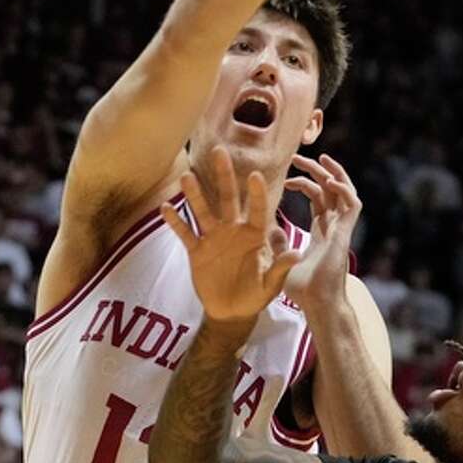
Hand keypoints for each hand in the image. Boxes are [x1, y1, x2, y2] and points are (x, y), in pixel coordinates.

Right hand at [161, 147, 300, 324]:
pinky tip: (165, 208)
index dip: (256, 194)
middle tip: (219, 151)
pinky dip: (175, 222)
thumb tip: (297, 254)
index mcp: (254, 235)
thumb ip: (280, 268)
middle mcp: (233, 230)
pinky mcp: (196, 251)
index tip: (255, 175)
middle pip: (227, 199)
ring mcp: (213, 238)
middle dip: (224, 176)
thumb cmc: (256, 296)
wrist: (232, 312)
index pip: (257, 210)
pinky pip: (185, 234)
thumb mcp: (271, 285)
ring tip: (186, 178)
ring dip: (194, 196)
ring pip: (203, 212)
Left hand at [283, 153, 360, 311]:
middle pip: (330, 189)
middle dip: (317, 170)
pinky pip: (352, 206)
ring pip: (344, 192)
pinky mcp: (346, 234)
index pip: (318, 198)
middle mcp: (334, 227)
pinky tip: (330, 181)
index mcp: (321, 231)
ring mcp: (341, 229)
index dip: (306, 183)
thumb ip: (279, 244)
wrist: (317, 305)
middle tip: (299, 157)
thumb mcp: (284, 260)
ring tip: (321, 157)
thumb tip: (270, 228)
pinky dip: (344, 191)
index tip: (288, 178)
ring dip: (334, 173)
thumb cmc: (304, 290)